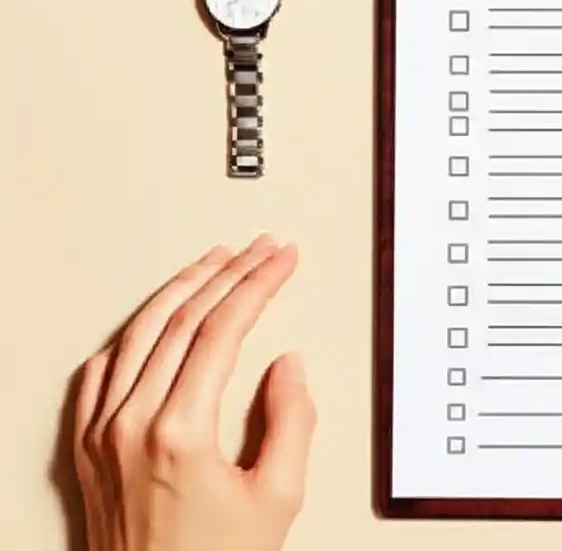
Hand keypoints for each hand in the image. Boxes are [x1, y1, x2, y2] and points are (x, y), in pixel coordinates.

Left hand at [73, 235, 315, 550]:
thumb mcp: (277, 498)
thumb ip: (291, 422)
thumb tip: (288, 366)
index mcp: (180, 432)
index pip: (224, 330)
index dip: (258, 285)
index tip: (281, 262)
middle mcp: (131, 424)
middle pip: (182, 319)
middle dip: (228, 274)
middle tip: (259, 250)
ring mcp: (101, 433)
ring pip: (138, 334)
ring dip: (180, 289)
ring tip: (212, 262)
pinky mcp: (85, 447)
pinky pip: (100, 370)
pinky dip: (132, 333)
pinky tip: (153, 319)